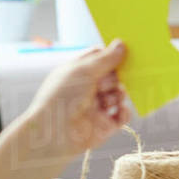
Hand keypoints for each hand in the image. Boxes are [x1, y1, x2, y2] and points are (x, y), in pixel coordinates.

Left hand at [22, 40, 130, 157]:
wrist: (54, 134)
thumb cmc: (61, 98)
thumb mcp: (84, 71)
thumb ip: (106, 58)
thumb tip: (122, 44)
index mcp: (78, 73)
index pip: (99, 58)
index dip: (112, 55)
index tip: (124, 53)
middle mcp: (87, 89)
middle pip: (113, 76)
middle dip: (116, 78)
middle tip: (108, 83)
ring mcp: (97, 107)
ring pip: (119, 94)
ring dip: (118, 94)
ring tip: (108, 100)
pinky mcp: (105, 125)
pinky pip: (123, 115)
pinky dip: (124, 112)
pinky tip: (119, 111)